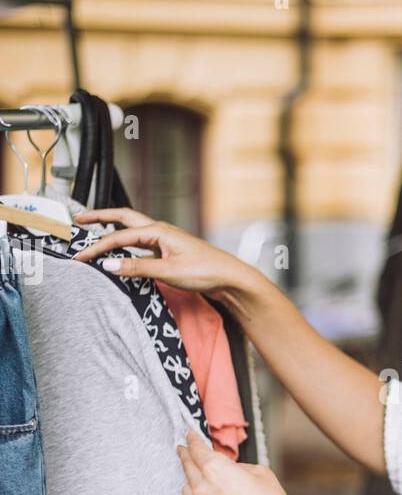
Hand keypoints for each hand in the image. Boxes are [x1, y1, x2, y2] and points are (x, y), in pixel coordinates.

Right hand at [72, 207, 256, 298]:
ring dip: (112, 230)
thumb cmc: (205, 271)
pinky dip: (126, 245)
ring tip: (94, 231)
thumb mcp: (168, 271)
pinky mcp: (168, 252)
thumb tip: (108, 265)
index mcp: (158, 231)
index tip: (80, 257)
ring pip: (132, 231)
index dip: (96, 246)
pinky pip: (141, 244)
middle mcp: (160, 231)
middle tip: (79, 219)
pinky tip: (121, 253)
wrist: (229, 277)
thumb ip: (137, 268)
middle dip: (100, 217)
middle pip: (123, 219)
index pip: (118, 236)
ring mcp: (164, 241)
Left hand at [178, 429, 307, 494]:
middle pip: (187, 466)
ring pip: (186, 486)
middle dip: (185, 454)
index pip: (197, 449)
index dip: (192, 439)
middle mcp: (202, 487)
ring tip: (195, 473)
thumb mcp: (260, 472)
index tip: (189, 434)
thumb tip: (230, 468)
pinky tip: (203, 494)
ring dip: (189, 477)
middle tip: (183, 448)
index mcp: (216, 469)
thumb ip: (239, 466)